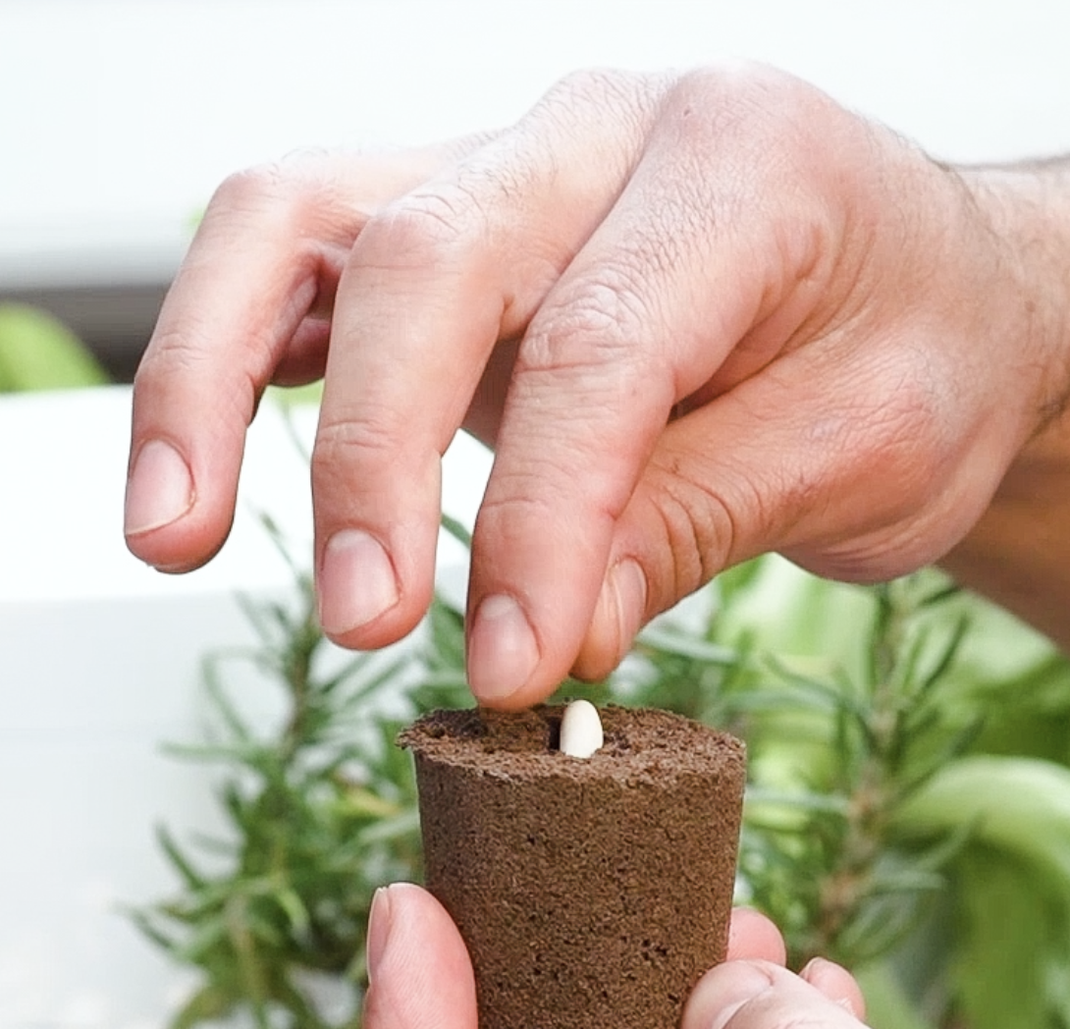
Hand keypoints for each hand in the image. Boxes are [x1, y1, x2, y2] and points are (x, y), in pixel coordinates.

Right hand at [127, 66, 1069, 704]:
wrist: (921, 293)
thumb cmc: (911, 354)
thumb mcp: (859, 450)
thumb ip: (693, 524)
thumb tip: (546, 631)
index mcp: (739, 162)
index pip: (598, 346)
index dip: (540, 521)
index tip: (513, 666)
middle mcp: (600, 132)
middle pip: (426, 261)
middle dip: (376, 461)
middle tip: (365, 626)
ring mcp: (506, 164)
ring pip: (303, 224)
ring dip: (213, 381)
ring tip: (175, 532)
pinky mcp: (446, 225)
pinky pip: (297, 261)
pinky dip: (224, 359)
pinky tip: (195, 469)